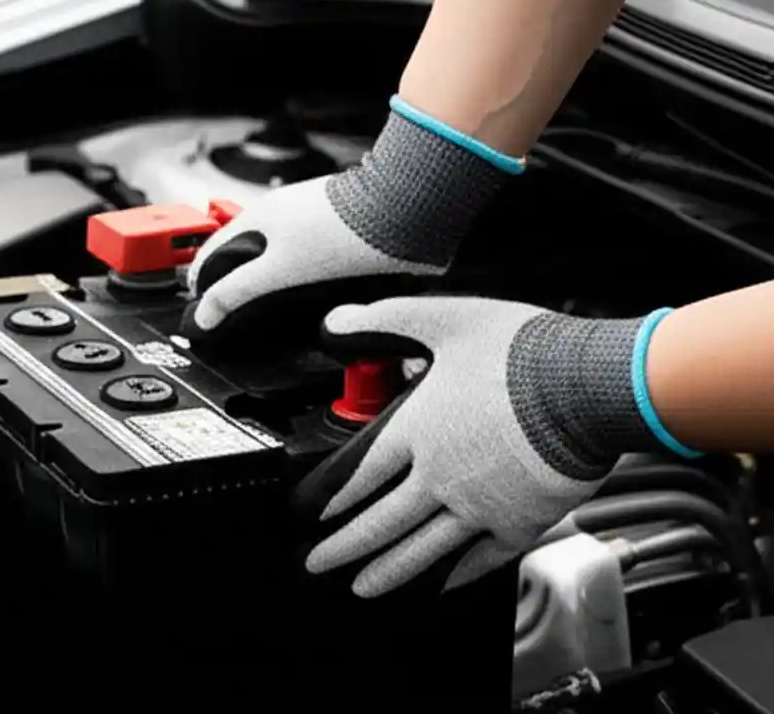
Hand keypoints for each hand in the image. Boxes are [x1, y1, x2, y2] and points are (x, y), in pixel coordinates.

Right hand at [183, 112, 509, 339]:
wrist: (406, 208)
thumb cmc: (347, 231)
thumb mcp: (279, 270)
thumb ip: (238, 292)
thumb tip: (205, 313)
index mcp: (259, 217)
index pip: (210, 251)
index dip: (199, 282)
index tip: (197, 308)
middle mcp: (281, 213)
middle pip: (242, 253)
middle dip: (231, 282)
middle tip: (227, 314)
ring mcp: (311, 219)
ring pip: (276, 254)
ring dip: (266, 279)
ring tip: (265, 310)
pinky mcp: (340, 228)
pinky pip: (306, 256)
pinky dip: (297, 276)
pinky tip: (308, 294)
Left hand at [305, 297, 664, 596]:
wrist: (592, 386)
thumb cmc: (525, 353)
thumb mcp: (444, 319)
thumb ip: (385, 321)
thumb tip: (336, 323)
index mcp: (419, 431)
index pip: (361, 474)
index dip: (334, 496)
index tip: (315, 515)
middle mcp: (440, 476)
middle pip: (380, 522)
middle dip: (342, 548)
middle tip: (318, 564)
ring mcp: (479, 506)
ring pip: (421, 550)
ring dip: (387, 572)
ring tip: (362, 587)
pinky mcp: (520, 522)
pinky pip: (481, 559)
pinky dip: (456, 575)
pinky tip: (442, 583)